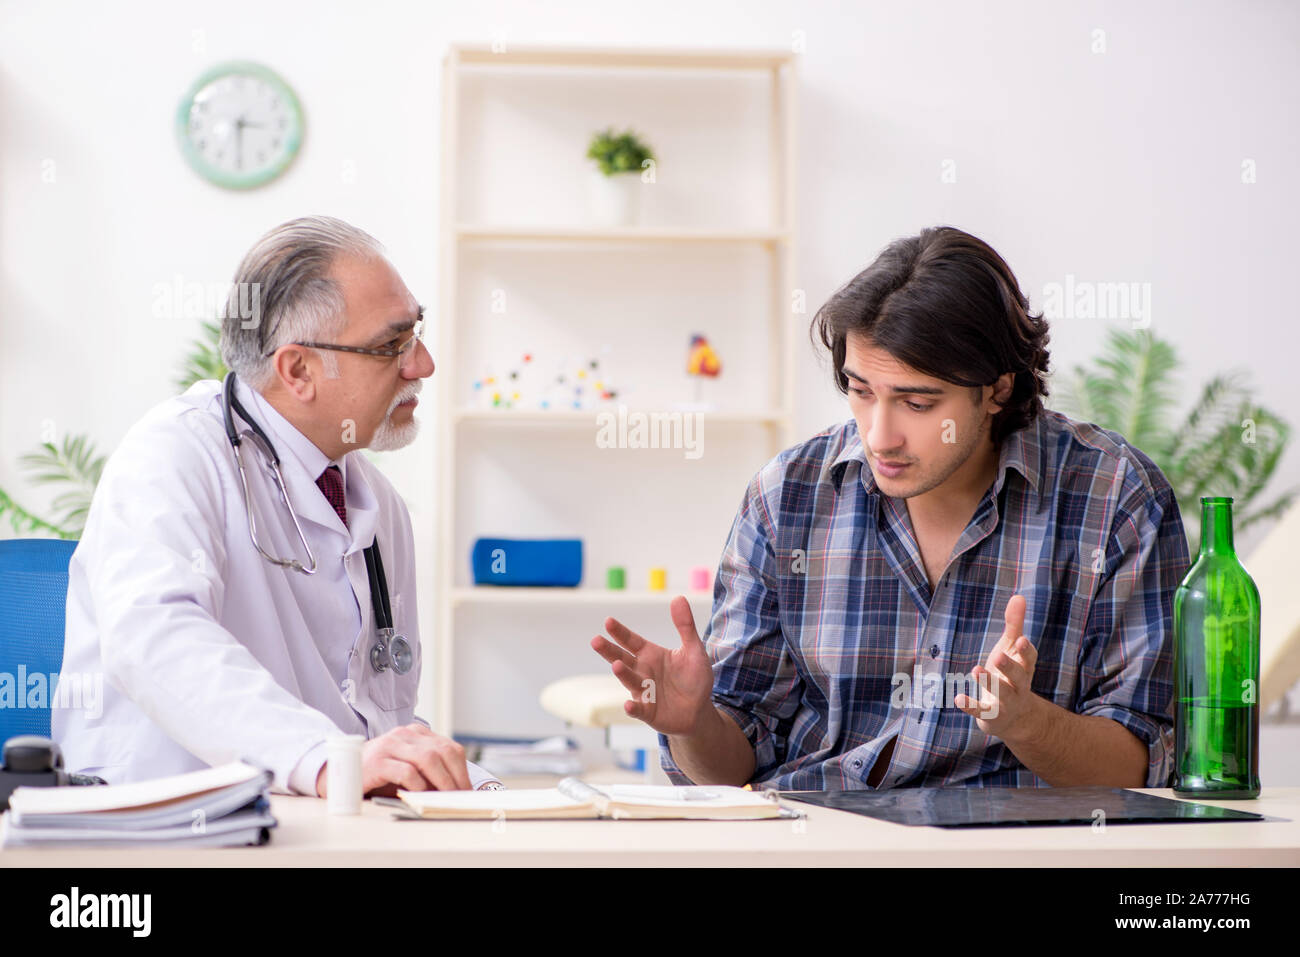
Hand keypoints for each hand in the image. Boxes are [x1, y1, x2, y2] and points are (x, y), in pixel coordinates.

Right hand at [315, 724, 471, 797]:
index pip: (449, 747)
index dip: (462, 770)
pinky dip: (419, 785)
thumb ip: (428, 771)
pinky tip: (421, 795)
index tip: (467, 790)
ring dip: (442, 781)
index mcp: (415, 733)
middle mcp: (404, 734)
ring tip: (446, 798)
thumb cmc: (377, 774)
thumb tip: (455, 791)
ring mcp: (390, 745)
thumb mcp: (407, 767)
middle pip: (442, 752)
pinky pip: (406, 771)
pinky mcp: (378, 760)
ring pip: (428, 758)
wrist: (338, 773)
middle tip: (461, 797)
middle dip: (456, 777)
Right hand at [590, 596, 714, 735]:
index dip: (620, 632)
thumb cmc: (694, 679)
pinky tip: (628, 704)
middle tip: (595, 640)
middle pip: (621, 658)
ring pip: (629, 681)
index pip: (631, 641)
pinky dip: (633, 708)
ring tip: (617, 665)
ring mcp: (643, 691)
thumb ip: (685, 626)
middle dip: (608, 650)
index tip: (608, 621)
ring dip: (623, 674)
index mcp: (650, 654)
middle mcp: (642, 671)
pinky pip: (638, 709)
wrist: (698, 711)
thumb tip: (678, 597)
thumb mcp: (693, 650)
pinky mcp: (648, 711)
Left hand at [954, 594, 1041, 741]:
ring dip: (989, 683)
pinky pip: (981, 712)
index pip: (1029, 660)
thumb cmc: (1010, 675)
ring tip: (976, 670)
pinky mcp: (990, 715)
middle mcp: (1018, 687)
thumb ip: (1015, 624)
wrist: (1013, 719)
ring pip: (1001, 694)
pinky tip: (957, 699)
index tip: (1021, 640)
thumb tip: (1019, 596)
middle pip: (1018, 678)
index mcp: (1024, 669)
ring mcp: (1005, 703)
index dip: (1025, 651)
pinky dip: (970, 707)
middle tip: (998, 656)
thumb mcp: (1011, 649)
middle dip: (1009, 667)